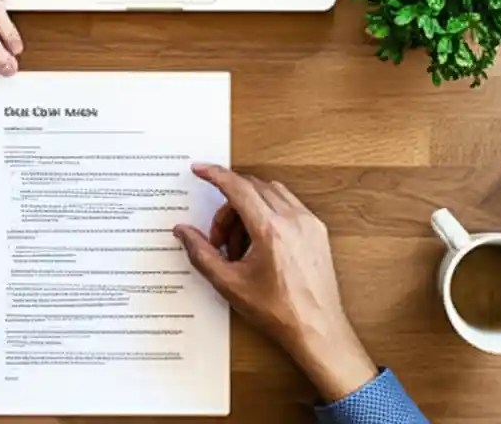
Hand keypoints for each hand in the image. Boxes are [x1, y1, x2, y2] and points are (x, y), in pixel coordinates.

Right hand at [173, 164, 377, 401]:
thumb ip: (202, 254)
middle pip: (252, 189)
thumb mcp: (230, 285)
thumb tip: (183, 232)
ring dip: (248, 209)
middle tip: (217, 237)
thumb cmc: (279, 312)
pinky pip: (288, 206)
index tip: (200, 170)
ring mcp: (309, 224)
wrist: (317, 330)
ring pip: (271, 194)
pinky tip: (258, 244)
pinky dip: (268, 215)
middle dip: (229, 206)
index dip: (215, 175)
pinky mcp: (317, 231)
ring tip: (238, 246)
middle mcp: (293, 220)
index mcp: (271, 230)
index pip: (238, 188)